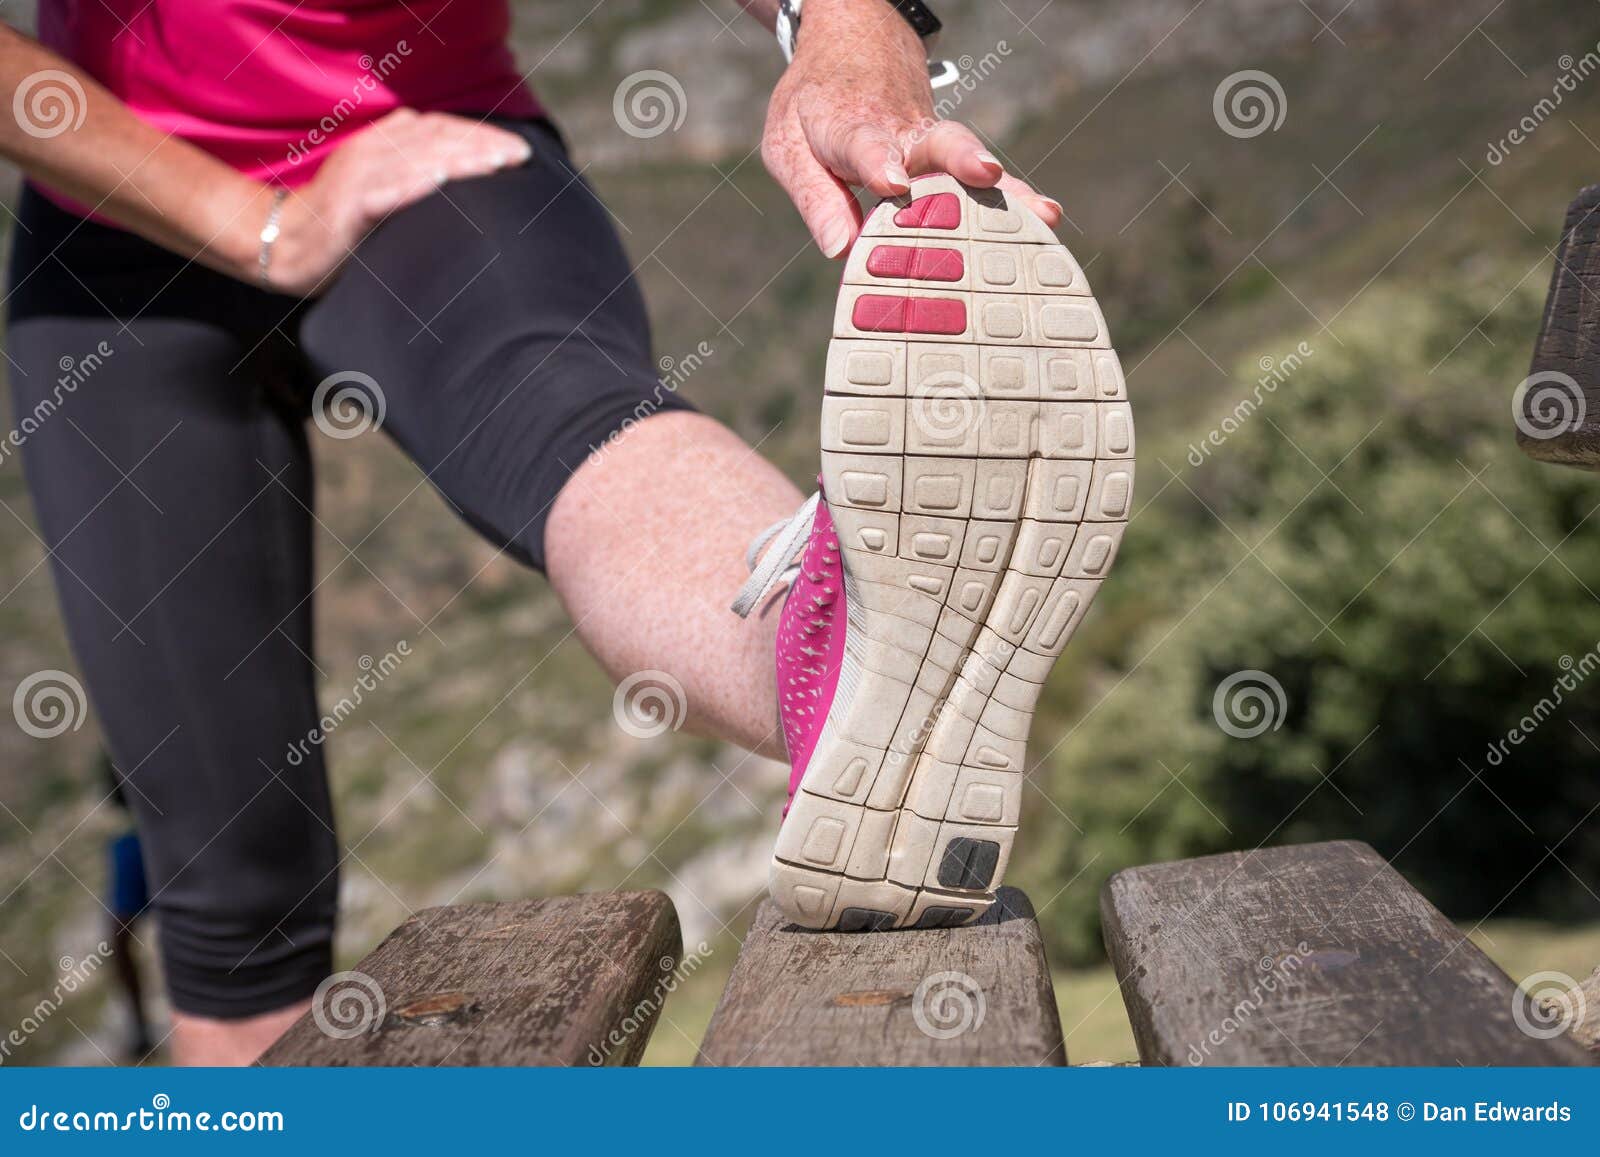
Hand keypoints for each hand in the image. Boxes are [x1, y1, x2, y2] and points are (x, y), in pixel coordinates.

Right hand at [264, 109, 531, 294]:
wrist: (286, 244)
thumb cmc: (344, 224)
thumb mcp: (383, 189)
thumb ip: (415, 176)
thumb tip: (465, 182)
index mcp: (384, 143)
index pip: (441, 129)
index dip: (481, 136)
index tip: (519, 150)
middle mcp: (374, 151)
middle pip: (436, 139)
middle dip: (482, 145)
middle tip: (521, 155)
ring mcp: (360, 176)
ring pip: (418, 160)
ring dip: (460, 159)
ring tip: (497, 162)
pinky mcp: (349, 206)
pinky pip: (386, 191)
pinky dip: (414, 184)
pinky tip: (441, 180)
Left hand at [760, 0, 1061, 257]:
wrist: (852, 44)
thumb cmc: (814, 104)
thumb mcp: (788, 145)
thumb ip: (814, 198)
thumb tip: (840, 251)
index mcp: (852, 127)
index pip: (866, 143)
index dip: (879, 164)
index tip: (892, 185)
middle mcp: (902, 132)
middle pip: (938, 142)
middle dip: (962, 161)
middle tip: (987, 174)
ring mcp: (932, 141)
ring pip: (970, 161)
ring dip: (1006, 188)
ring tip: (1043, 214)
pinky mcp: (950, 154)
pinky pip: (978, 178)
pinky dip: (1011, 197)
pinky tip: (1044, 218)